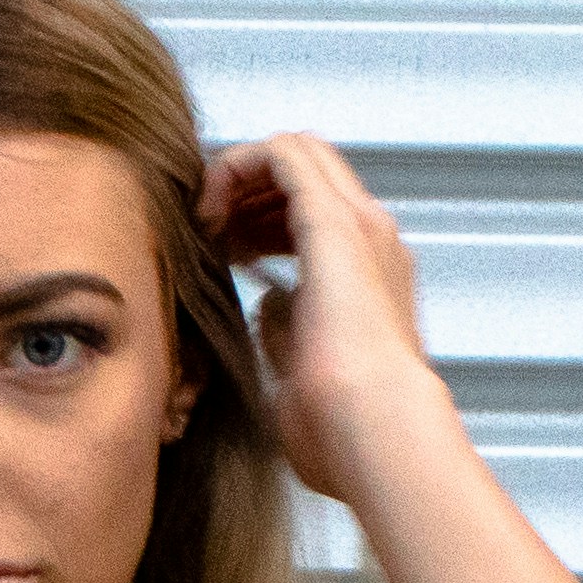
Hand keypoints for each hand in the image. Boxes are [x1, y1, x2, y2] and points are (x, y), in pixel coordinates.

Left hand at [196, 131, 453, 499]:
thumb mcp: (305, 369)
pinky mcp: (333, 221)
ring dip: (241, 174)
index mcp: (371, 273)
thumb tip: (267, 302)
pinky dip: (235, 167)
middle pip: (307, 169)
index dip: (263, 212)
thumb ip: (289, 330)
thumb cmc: (344, 427)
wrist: (377, 432)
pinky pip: (280, 154)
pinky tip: (209, 210)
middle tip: (210, 227)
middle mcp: (373, 238)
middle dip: (250, 187)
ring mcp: (360, 224)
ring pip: (296, 151)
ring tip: (206, 218)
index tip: (226, 249)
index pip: (315, 208)